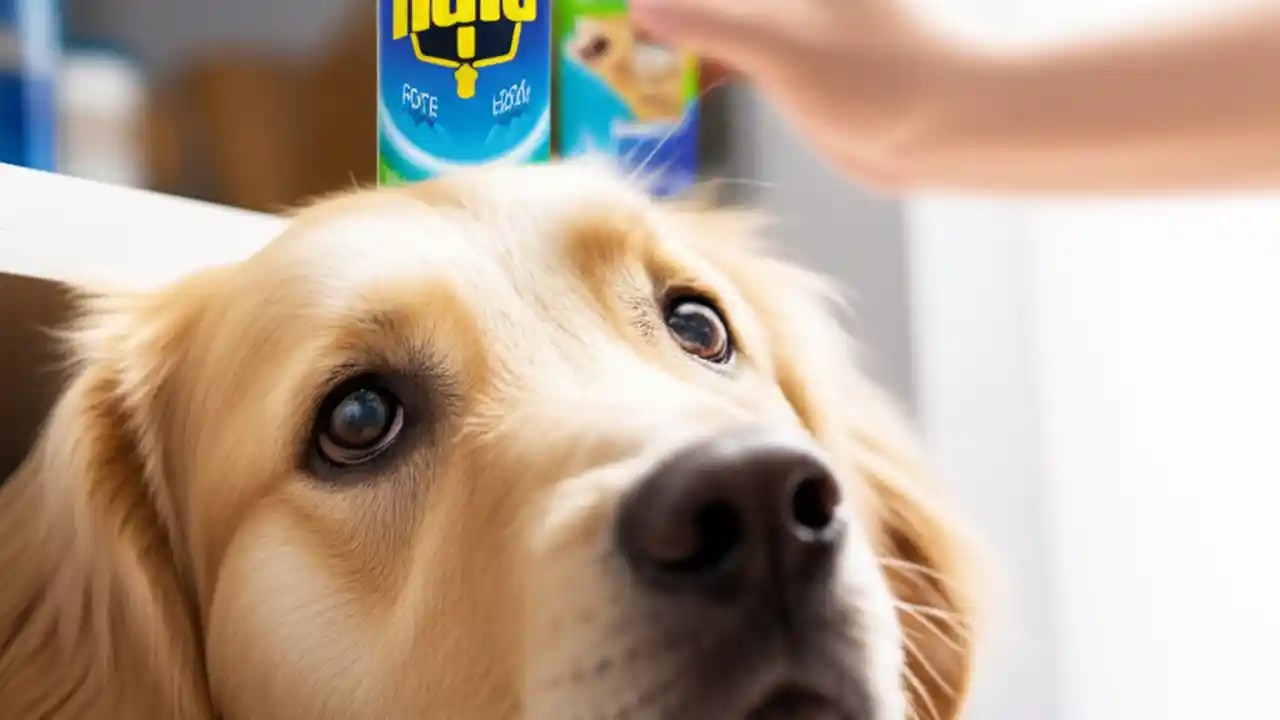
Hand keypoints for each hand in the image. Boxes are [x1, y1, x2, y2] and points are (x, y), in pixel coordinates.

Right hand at [632, 0, 966, 188]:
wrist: (948, 126)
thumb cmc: (886, 71)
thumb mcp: (782, 41)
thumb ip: (706, 19)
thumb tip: (639, 5)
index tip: (606, 12)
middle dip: (650, 12)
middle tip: (590, 31)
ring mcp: (776, 13)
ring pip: (700, 18)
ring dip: (657, 41)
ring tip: (601, 60)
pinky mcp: (778, 53)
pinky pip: (714, 53)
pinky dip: (683, 71)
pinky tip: (645, 94)